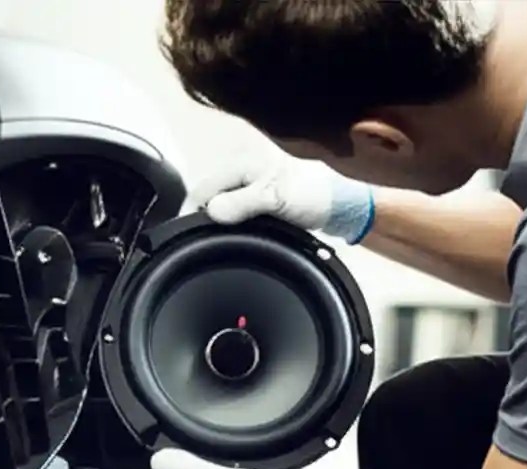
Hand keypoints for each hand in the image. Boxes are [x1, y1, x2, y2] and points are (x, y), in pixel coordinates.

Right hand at [189, 155, 375, 244]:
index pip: (202, 189)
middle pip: (208, 198)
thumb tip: (211, 212)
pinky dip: (231, 225)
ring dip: (217, 224)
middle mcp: (241, 172)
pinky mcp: (258, 200)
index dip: (190, 213)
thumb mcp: (274, 198)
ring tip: (213, 244)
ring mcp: (249, 186)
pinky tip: (233, 237)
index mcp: (241, 164)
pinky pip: (235, 213)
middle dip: (202, 219)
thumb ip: (241, 203)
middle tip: (199, 245)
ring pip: (220, 207)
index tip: (186, 237)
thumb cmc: (311, 194)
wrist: (340, 204)